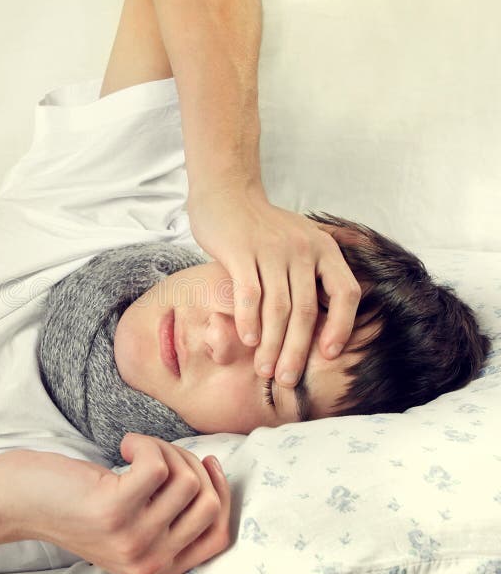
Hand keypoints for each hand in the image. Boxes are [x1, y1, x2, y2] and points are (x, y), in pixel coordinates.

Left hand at [3, 434, 230, 573]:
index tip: (207, 463)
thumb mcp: (127, 528)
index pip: (220, 537)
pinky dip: (145, 443)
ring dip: (164, 449)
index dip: (221, 495)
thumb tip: (213, 480)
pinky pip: (158, 464)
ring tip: (135, 449)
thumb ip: (167, 521)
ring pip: (186, 480)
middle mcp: (149, 561)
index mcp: (157, 571)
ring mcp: (133, 538)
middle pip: (208, 505)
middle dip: (192, 465)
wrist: (18, 501)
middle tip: (158, 452)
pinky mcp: (114, 509)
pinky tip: (123, 446)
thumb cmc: (73, 504)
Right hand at [187, 181, 361, 386]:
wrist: (226, 193)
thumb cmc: (262, 226)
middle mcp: (302, 248)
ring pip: (278, 308)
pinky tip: (248, 340)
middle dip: (298, 351)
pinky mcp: (241, 250)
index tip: (329, 355)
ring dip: (272, 345)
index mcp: (323, 248)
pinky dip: (249, 320)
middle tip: (288, 380)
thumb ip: (315, 268)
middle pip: (307, 310)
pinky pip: (249, 293)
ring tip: (265, 370)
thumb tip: (333, 312)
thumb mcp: (301, 238)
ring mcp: (271, 249)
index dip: (341, 327)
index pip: (346, 293)